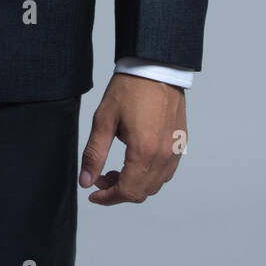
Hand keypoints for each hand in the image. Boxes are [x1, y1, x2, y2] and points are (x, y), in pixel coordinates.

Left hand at [79, 73, 186, 205]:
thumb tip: (86, 181)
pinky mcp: (180, 144)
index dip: (108, 198)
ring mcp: (175, 151)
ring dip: (134, 185)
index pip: (127, 191)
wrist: (155, 67)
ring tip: (116, 169)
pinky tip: (134, 161)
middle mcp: (164, 156)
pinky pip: (166, 172)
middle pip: (141, 192)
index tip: (94, 193)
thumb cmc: (130, 88)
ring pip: (155, 185)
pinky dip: (149, 175)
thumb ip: (94, 154)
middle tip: (101, 177)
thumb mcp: (103, 120)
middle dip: (118, 191)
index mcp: (144, 151)